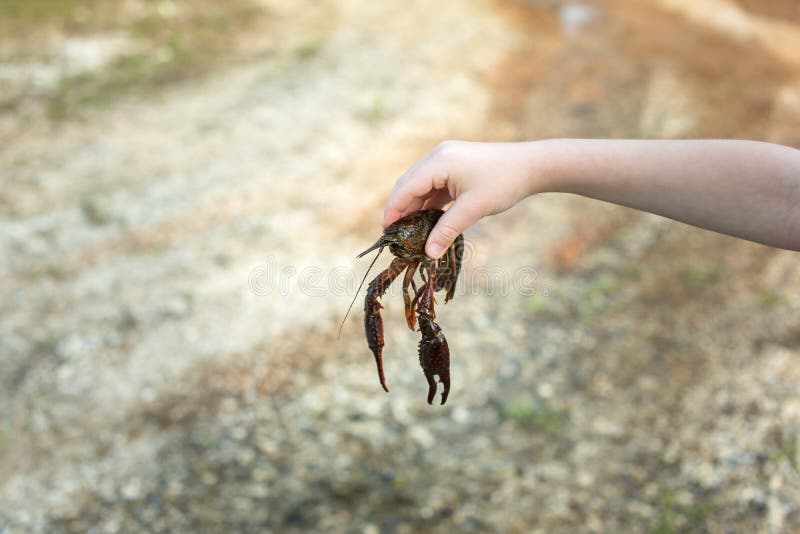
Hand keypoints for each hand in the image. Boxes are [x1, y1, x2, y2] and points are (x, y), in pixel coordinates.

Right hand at [383, 140, 547, 257]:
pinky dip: (429, 202)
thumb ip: (447, 231)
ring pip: (421, 185)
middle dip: (400, 209)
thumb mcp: (472, 209)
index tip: (386, 232)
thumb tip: (428, 254)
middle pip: (409, 184)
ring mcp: (446, 159)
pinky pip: (434, 185)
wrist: (531, 166)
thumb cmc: (503, 184)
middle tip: (395, 235)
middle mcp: (438, 156)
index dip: (393, 210)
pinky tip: (427, 220)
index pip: (406, 187)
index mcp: (439, 161)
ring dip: (415, 207)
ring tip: (410, 231)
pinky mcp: (454, 165)